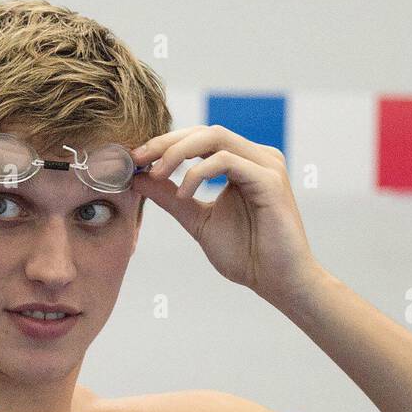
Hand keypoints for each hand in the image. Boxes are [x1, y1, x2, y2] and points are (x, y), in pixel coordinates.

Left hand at [130, 126, 326, 306]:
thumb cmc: (245, 254)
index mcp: (241, 162)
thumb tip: (139, 178)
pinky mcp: (270, 179)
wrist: (277, 281)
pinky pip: (227, 161)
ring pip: (215, 137)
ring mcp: (266, 164)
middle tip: (138, 160)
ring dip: (178, 153)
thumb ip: (171, 198)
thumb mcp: (197, 220)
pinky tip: (184, 195)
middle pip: (204, 131)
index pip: (199, 138)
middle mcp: (256, 156)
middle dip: (166, 143)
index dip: (165, 144)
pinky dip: (198, 173)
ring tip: (157, 175)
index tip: (134, 159)